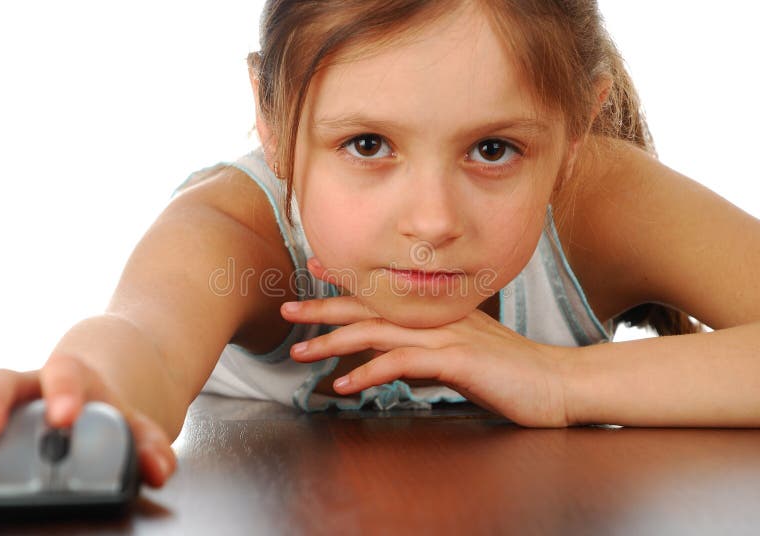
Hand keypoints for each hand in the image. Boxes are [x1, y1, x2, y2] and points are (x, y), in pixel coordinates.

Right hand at [0, 353, 175, 500]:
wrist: (91, 407)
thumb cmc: (108, 416)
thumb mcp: (134, 425)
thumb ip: (150, 445)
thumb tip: (157, 470)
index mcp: (70, 377)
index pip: (64, 372)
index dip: (63, 391)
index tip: (64, 417)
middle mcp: (28, 390)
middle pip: (1, 384)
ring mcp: (2, 415)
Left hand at [280, 258, 571, 427]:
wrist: (557, 384)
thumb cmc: (513, 373)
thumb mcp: (464, 358)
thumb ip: (429, 356)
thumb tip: (398, 365)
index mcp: (438, 313)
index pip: (385, 293)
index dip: (348, 281)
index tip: (316, 267)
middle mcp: (437, 318)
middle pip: (371, 309)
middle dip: (325, 308)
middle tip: (288, 308)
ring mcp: (446, 336)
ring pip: (378, 333)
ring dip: (335, 342)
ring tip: (300, 353)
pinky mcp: (455, 361)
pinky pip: (402, 364)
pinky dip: (370, 374)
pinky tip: (345, 386)